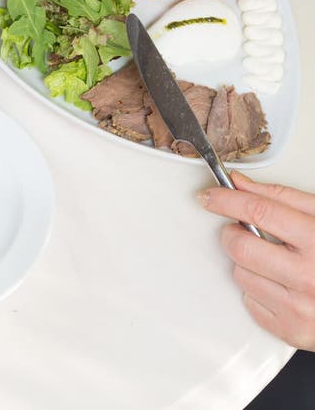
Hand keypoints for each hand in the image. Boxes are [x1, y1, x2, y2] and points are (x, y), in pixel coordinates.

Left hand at [198, 171, 314, 349]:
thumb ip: (280, 196)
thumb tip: (239, 184)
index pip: (258, 211)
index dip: (226, 199)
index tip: (210, 195)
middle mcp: (307, 276)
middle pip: (240, 245)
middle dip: (232, 232)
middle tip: (242, 230)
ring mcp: (298, 307)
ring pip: (240, 273)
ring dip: (247, 263)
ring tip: (275, 261)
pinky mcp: (289, 330)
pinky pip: (249, 301)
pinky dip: (257, 289)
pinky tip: (280, 284)